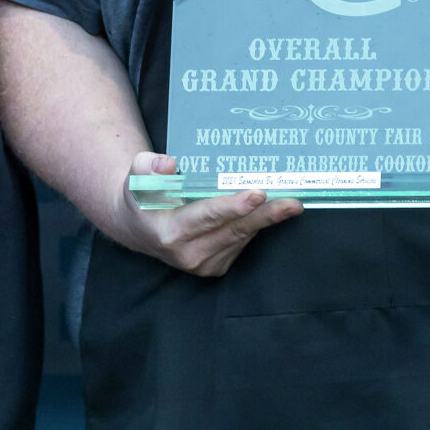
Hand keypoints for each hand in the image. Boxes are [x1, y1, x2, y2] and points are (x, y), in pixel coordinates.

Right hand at [103, 151, 301, 276]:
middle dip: (266, 214)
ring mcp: (204, 264)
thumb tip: (168, 164)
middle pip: (235, 228)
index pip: (207, 216)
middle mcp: (189, 254)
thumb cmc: (141, 197)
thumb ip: (147, 167)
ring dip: (268, 219)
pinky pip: (242, 241)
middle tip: (294, 202)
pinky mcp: (216, 266)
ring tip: (292, 202)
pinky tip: (270, 210)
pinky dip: (256, 224)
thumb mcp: (135, 177)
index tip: (258, 194)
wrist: (139, 228)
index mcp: (170, 232)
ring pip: (243, 236)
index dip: (234, 206)